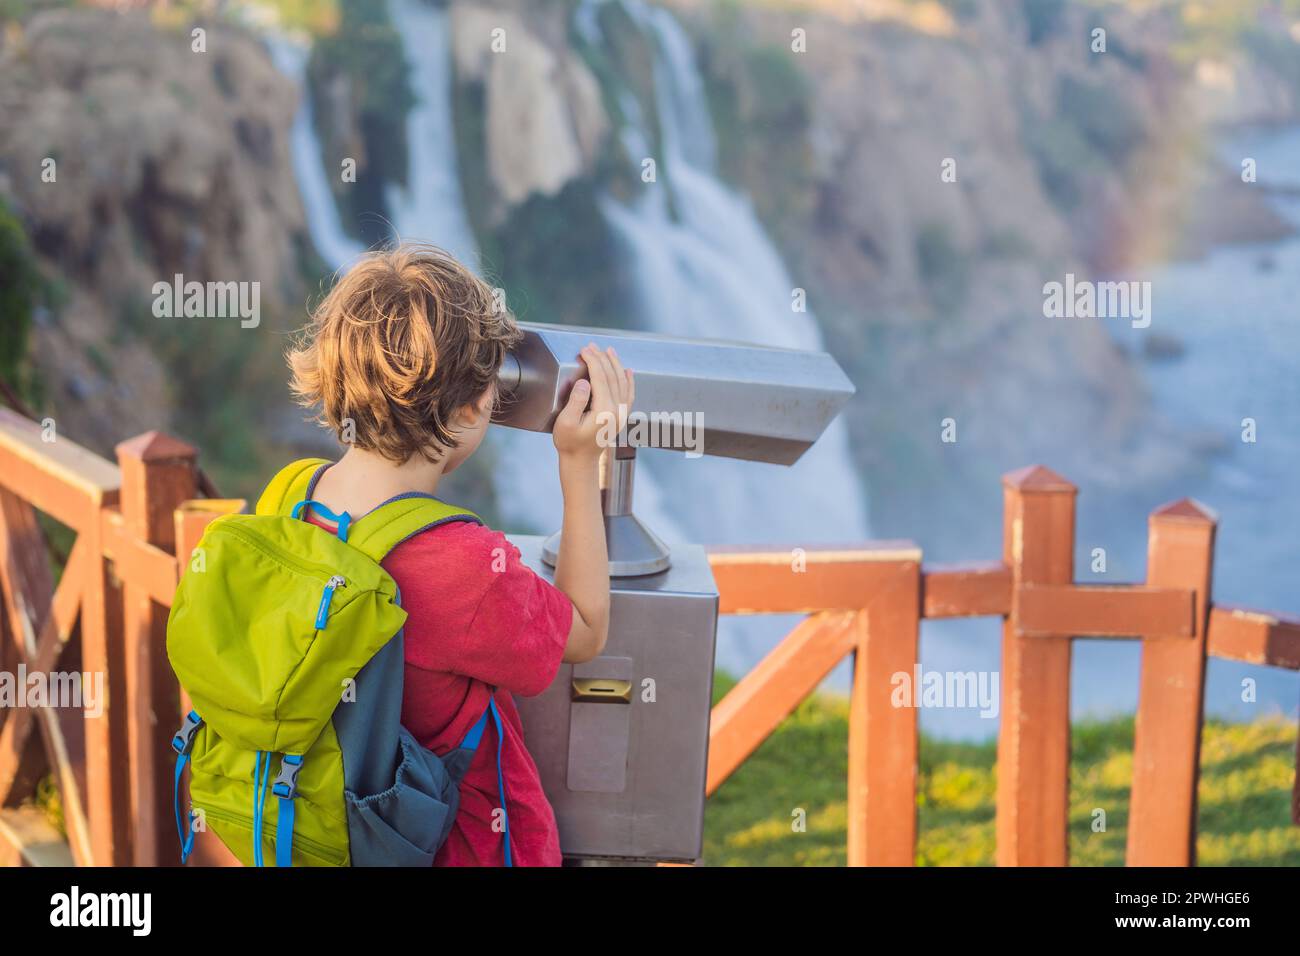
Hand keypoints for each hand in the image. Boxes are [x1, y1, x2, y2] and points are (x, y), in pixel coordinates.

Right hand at [552, 343, 634, 462]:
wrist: (581, 461)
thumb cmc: (570, 443)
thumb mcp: (566, 423)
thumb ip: (575, 401)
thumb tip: (584, 382)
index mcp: (604, 411)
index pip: (601, 378)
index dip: (593, 360)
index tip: (584, 349)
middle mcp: (617, 411)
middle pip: (612, 377)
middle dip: (602, 358)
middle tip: (592, 346)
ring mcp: (622, 414)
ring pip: (622, 382)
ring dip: (615, 364)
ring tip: (609, 351)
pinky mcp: (621, 416)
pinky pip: (629, 394)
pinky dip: (629, 380)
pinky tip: (628, 371)